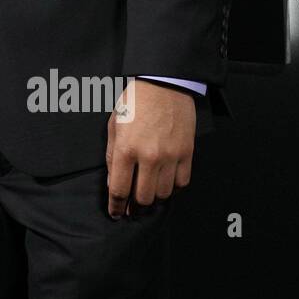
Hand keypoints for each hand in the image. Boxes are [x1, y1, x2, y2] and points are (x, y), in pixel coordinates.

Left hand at [105, 78, 195, 218]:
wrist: (163, 84)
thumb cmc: (134, 102)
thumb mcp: (113, 126)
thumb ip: (111, 155)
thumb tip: (114, 182)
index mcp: (126, 149)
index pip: (120, 190)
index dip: (117, 206)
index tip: (117, 214)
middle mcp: (149, 157)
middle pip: (143, 198)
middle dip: (136, 208)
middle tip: (133, 210)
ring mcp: (171, 156)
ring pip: (164, 194)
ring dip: (155, 200)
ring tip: (149, 199)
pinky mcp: (187, 153)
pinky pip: (182, 182)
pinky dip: (174, 189)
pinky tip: (166, 186)